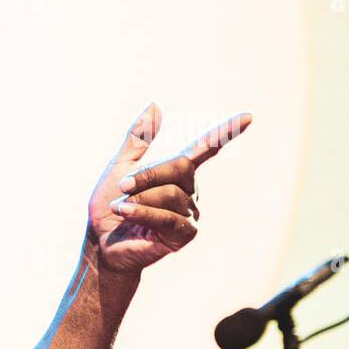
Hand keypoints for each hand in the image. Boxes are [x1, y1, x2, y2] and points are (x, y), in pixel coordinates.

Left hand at [88, 103, 251, 272]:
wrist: (100, 242)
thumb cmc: (109, 206)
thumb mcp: (119, 167)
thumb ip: (137, 139)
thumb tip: (154, 106)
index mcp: (178, 172)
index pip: (205, 148)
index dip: (225, 132)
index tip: (248, 116)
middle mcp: (189, 191)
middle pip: (180, 167)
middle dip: (147, 175)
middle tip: (122, 186)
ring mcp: (190, 214)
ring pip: (170, 194)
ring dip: (138, 199)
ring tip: (121, 208)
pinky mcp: (185, 235)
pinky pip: (167, 217)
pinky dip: (142, 213)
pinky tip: (125, 213)